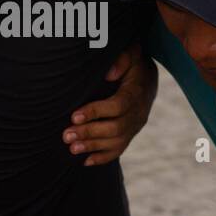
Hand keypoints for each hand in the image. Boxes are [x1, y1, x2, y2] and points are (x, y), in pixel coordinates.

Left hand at [63, 44, 157, 165]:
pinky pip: (119, 149)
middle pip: (115, 128)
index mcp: (136, 93)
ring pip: (116, 142)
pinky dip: (103, 157)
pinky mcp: (130, 133)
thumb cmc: (132, 63)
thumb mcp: (131, 53)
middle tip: (66, 135)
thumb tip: (109, 74)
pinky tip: (86, 162)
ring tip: (71, 148)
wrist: (148, 77)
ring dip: (93, 147)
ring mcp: (135, 126)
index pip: (117, 106)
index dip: (96, 112)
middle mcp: (138, 113)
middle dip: (90, 133)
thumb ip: (122, 59)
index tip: (75, 115)